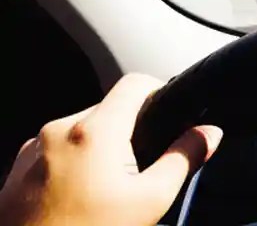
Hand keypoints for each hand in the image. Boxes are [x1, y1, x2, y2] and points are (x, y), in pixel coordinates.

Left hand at [0, 73, 221, 225]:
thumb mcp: (150, 201)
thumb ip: (184, 159)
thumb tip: (208, 133)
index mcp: (93, 131)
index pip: (136, 83)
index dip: (161, 93)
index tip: (172, 116)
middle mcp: (57, 131)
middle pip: (109, 109)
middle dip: (130, 132)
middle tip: (140, 172)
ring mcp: (33, 150)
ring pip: (82, 132)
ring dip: (101, 150)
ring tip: (107, 193)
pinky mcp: (19, 169)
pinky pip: (58, 151)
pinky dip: (76, 165)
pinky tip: (82, 199)